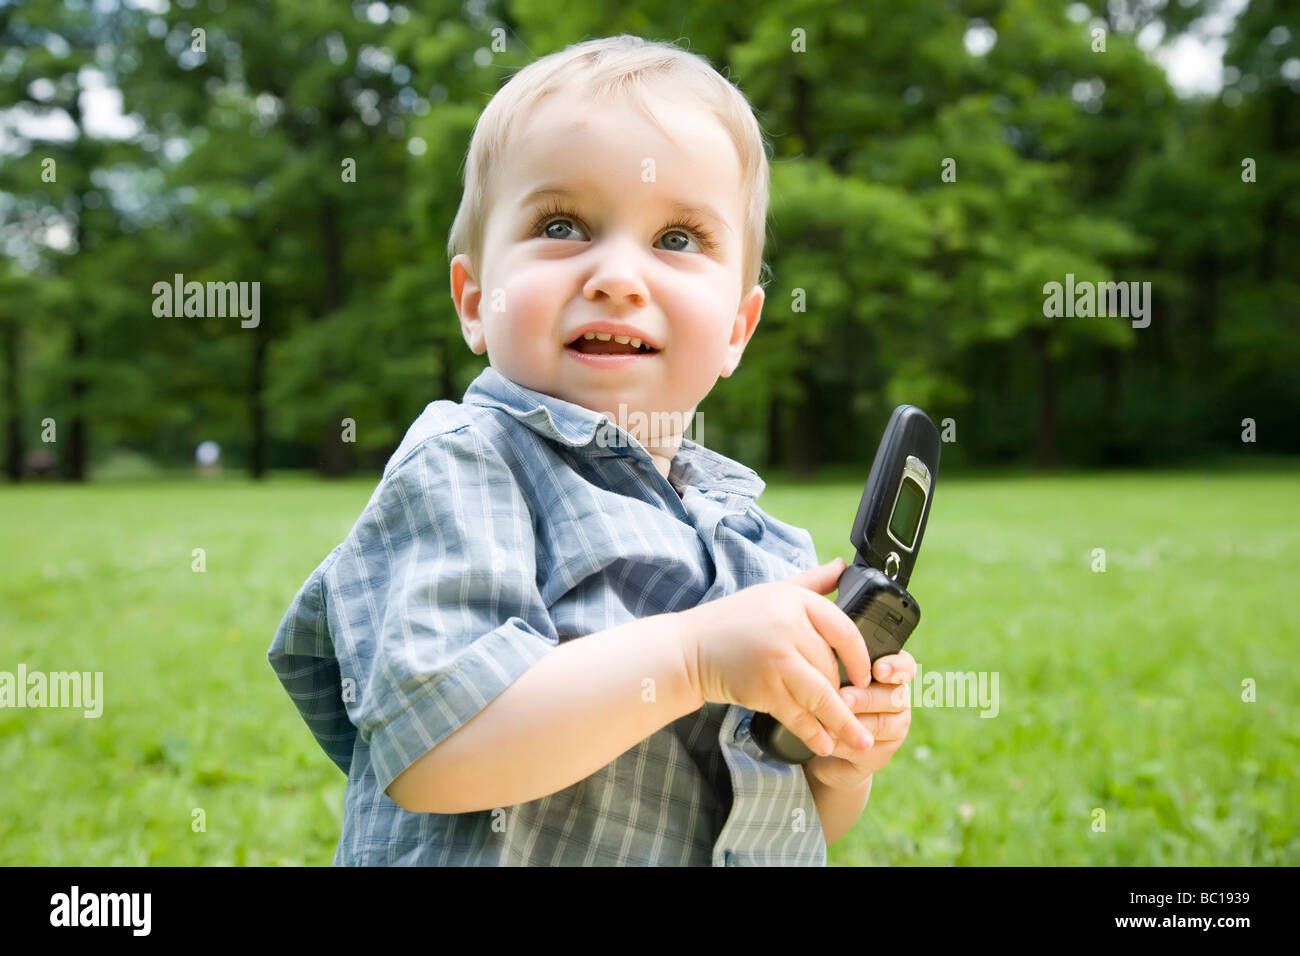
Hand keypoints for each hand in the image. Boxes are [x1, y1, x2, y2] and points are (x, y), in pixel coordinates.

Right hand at [677, 557, 873, 758]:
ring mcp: (776, 658)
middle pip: (831, 666)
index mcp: (795, 600)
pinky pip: (798, 713)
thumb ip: (813, 581)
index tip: (866, 676)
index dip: (860, 657)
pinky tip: (824, 743)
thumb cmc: (732, 621)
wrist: (688, 650)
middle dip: (841, 692)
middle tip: (850, 708)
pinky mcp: (764, 687)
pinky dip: (813, 731)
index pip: (844, 629)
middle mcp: (788, 626)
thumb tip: (845, 567)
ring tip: (861, 742)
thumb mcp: (774, 591)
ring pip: (821, 695)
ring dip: (843, 722)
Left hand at [804, 650, 915, 790]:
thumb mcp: (830, 676)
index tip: (878, 670)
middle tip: (843, 698)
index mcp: (890, 674)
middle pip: (894, 697)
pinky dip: (844, 743)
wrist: (823, 742)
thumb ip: (837, 663)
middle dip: (865, 698)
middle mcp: (898, 700)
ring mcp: (894, 729)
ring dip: (856, 722)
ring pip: (883, 724)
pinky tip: (826, 739)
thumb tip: (826, 650)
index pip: (905, 666)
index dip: (896, 668)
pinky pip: (867, 748)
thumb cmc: (826, 697)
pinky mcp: (881, 755)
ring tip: (831, 721)